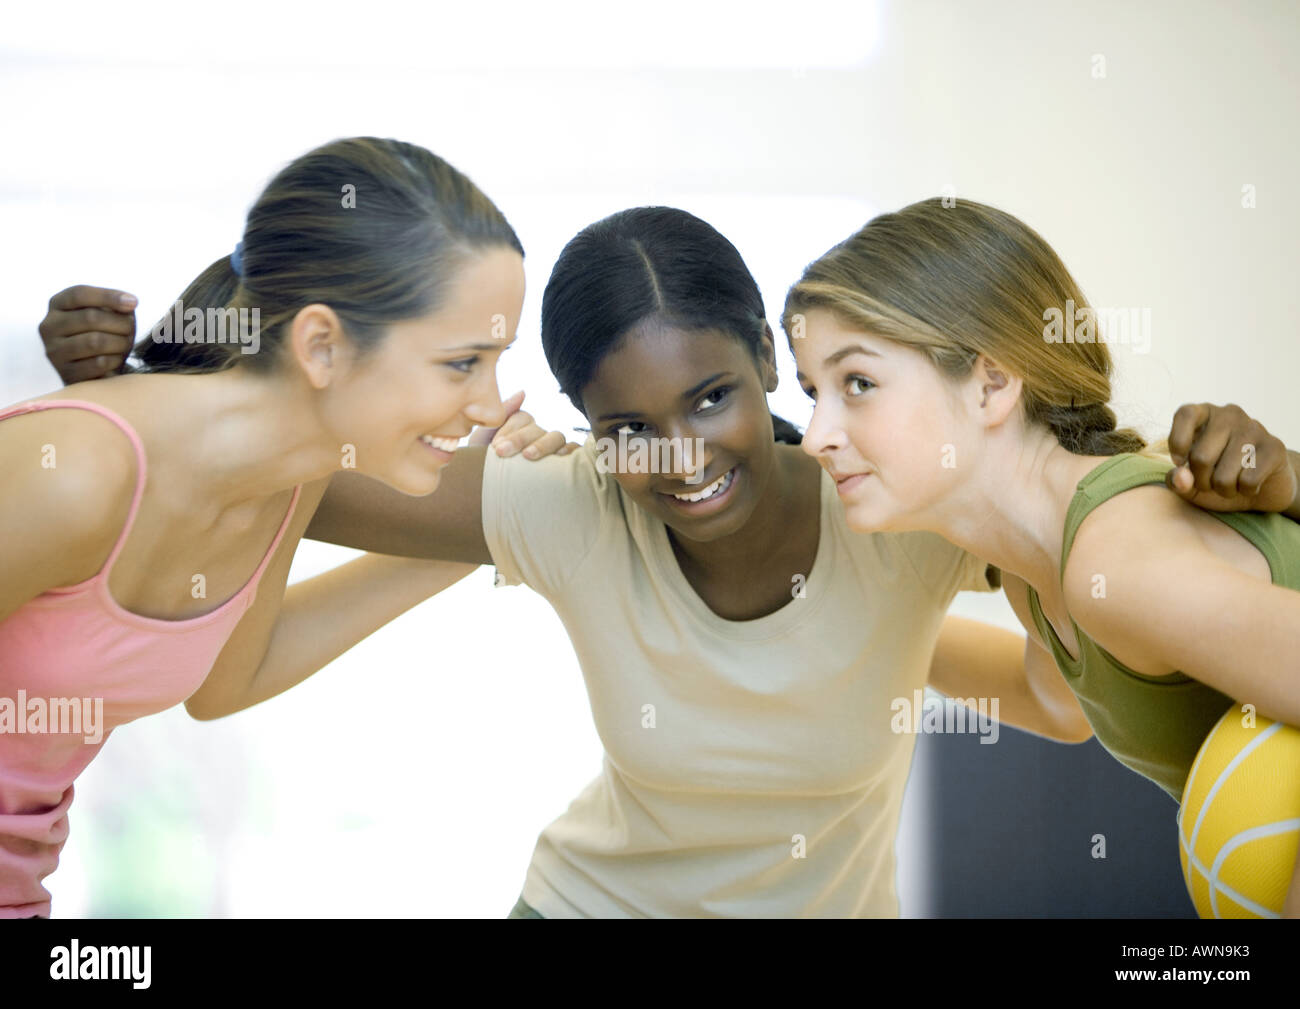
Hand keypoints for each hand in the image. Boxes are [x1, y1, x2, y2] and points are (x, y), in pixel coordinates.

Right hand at [39, 285, 136, 384]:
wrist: (96, 371)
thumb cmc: (104, 335)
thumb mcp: (107, 315)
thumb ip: (115, 306)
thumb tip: (129, 303)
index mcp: (57, 305)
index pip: (79, 294)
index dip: (108, 296)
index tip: (134, 302)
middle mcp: (49, 326)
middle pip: (90, 317)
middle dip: (119, 323)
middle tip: (131, 329)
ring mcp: (54, 351)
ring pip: (95, 341)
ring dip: (120, 342)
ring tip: (125, 344)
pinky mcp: (66, 373)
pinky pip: (99, 363)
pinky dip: (115, 360)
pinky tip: (116, 359)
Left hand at [468, 390, 579, 459]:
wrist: (485, 491)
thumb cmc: (485, 464)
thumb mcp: (485, 438)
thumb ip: (502, 412)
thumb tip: (523, 392)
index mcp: (521, 425)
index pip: (521, 419)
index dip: (508, 431)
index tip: (494, 447)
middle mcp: (539, 434)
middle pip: (537, 428)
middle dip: (519, 439)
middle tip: (500, 452)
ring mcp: (553, 448)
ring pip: (556, 437)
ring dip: (542, 445)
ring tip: (527, 457)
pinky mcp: (564, 464)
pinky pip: (573, 452)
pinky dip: (569, 452)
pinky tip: (558, 459)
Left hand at [1165, 402, 1296, 512]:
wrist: (1262, 488)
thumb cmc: (1216, 478)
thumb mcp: (1189, 482)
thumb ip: (1176, 480)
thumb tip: (1181, 477)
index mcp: (1204, 414)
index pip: (1186, 414)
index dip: (1178, 441)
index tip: (1179, 462)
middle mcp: (1229, 415)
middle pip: (1201, 457)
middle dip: (1201, 482)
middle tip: (1210, 483)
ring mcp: (1254, 428)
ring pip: (1224, 476)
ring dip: (1224, 490)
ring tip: (1231, 484)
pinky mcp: (1275, 446)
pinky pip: (1249, 481)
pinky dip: (1245, 491)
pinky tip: (1250, 484)